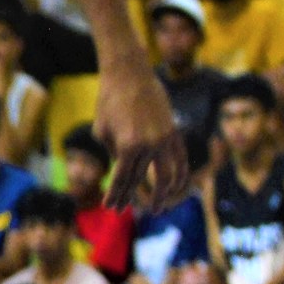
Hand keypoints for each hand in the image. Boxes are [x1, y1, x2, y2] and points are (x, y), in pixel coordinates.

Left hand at [94, 54, 187, 209]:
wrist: (129, 74)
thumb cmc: (109, 100)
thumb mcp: (102, 130)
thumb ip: (113, 154)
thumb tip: (122, 171)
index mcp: (128, 146)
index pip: (122, 179)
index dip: (116, 195)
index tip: (110, 207)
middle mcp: (149, 145)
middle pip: (140, 179)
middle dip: (129, 196)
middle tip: (122, 209)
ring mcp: (165, 139)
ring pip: (169, 176)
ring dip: (164, 195)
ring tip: (158, 209)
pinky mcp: (173, 132)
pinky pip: (181, 159)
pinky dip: (180, 175)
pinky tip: (176, 188)